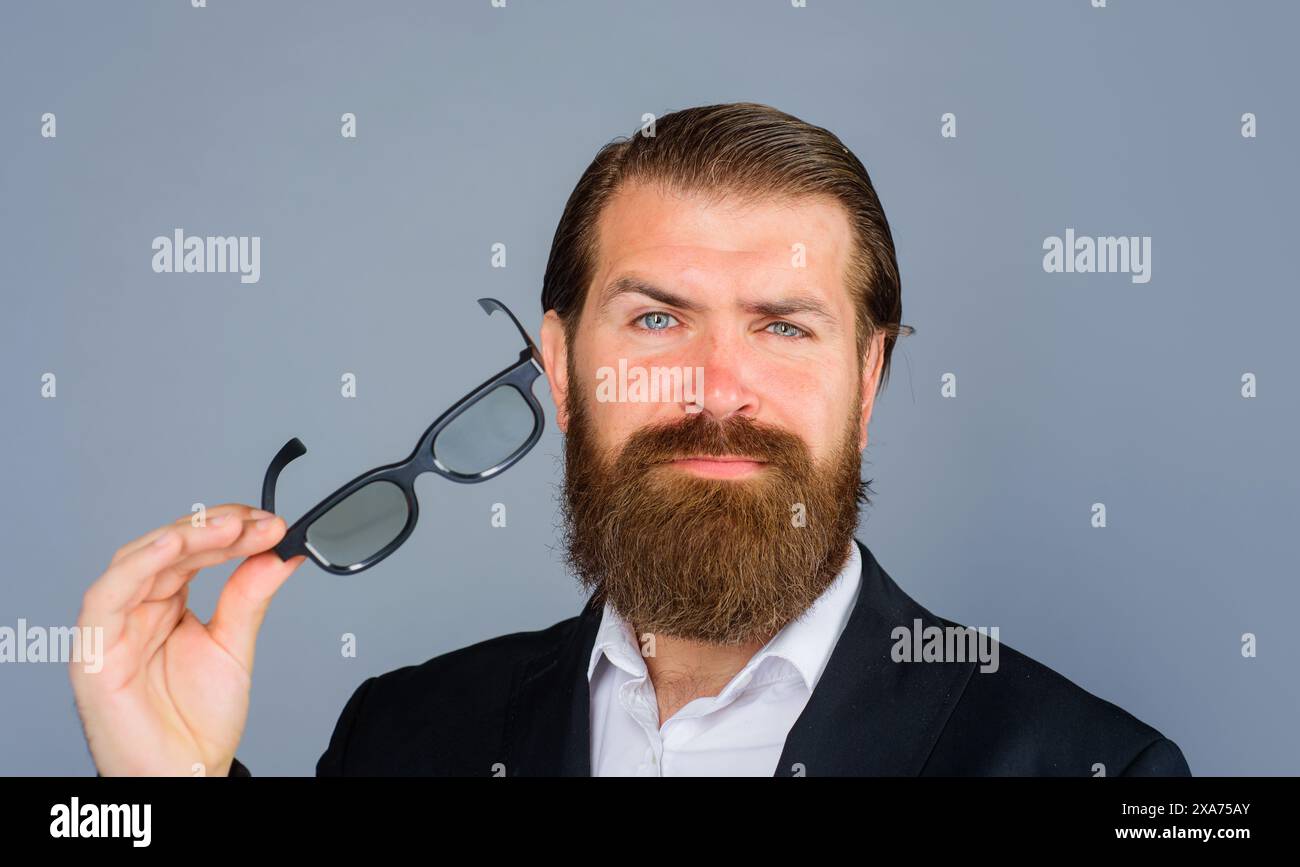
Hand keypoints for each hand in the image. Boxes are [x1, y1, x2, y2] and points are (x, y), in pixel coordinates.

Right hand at [69, 504, 306, 775]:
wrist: (185, 774)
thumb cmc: (198, 720)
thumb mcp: (234, 646)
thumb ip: (250, 597)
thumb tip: (281, 553)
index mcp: (165, 603)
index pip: (192, 550)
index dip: (229, 530)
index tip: (270, 523)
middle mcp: (136, 609)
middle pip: (167, 548)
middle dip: (216, 529)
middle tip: (260, 523)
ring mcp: (113, 628)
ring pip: (138, 561)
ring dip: (185, 537)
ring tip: (228, 526)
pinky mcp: (96, 652)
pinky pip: (107, 597)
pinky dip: (140, 565)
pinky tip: (174, 544)